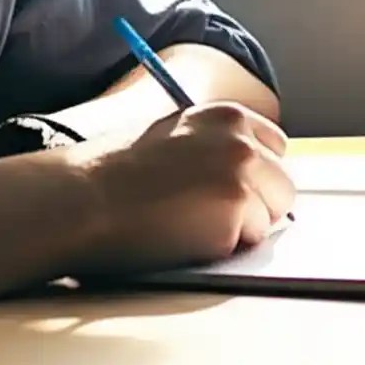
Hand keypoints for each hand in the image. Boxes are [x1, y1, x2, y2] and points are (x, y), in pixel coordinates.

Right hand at [63, 102, 295, 274]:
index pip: (275, 146)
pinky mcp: (234, 216)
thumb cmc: (112, 172)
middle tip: (213, 216)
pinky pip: (246, 243)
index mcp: (227, 116)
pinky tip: (184, 237)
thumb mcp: (173, 136)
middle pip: (283, 184)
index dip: (257, 174)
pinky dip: (221, 248)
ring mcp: (242, 178)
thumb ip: (213, 147)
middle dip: (258, 204)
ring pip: (270, 216)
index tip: (235, 189)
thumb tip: (245, 173)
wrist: (82, 197)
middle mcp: (242, 141)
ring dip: (241, 228)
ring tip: (190, 224)